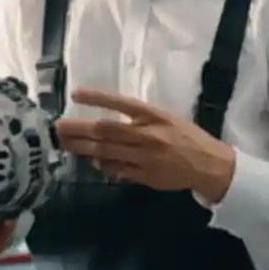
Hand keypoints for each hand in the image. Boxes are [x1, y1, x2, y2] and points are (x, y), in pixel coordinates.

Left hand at [54, 88, 236, 202]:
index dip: (98, 98)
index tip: (76, 94)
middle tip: (58, 127)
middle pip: (106, 130)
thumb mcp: (166, 118)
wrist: (210, 165)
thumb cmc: (186, 137)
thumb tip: (108, 125)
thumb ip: (138, 119)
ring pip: (106, 151)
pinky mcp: (145, 175)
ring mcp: (145, 157)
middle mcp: (148, 135)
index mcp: (154, 116)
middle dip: (79, 128)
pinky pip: (117, 169)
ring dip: (82, 147)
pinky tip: (91, 161)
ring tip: (64, 143)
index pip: (121, 103)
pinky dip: (103, 165)